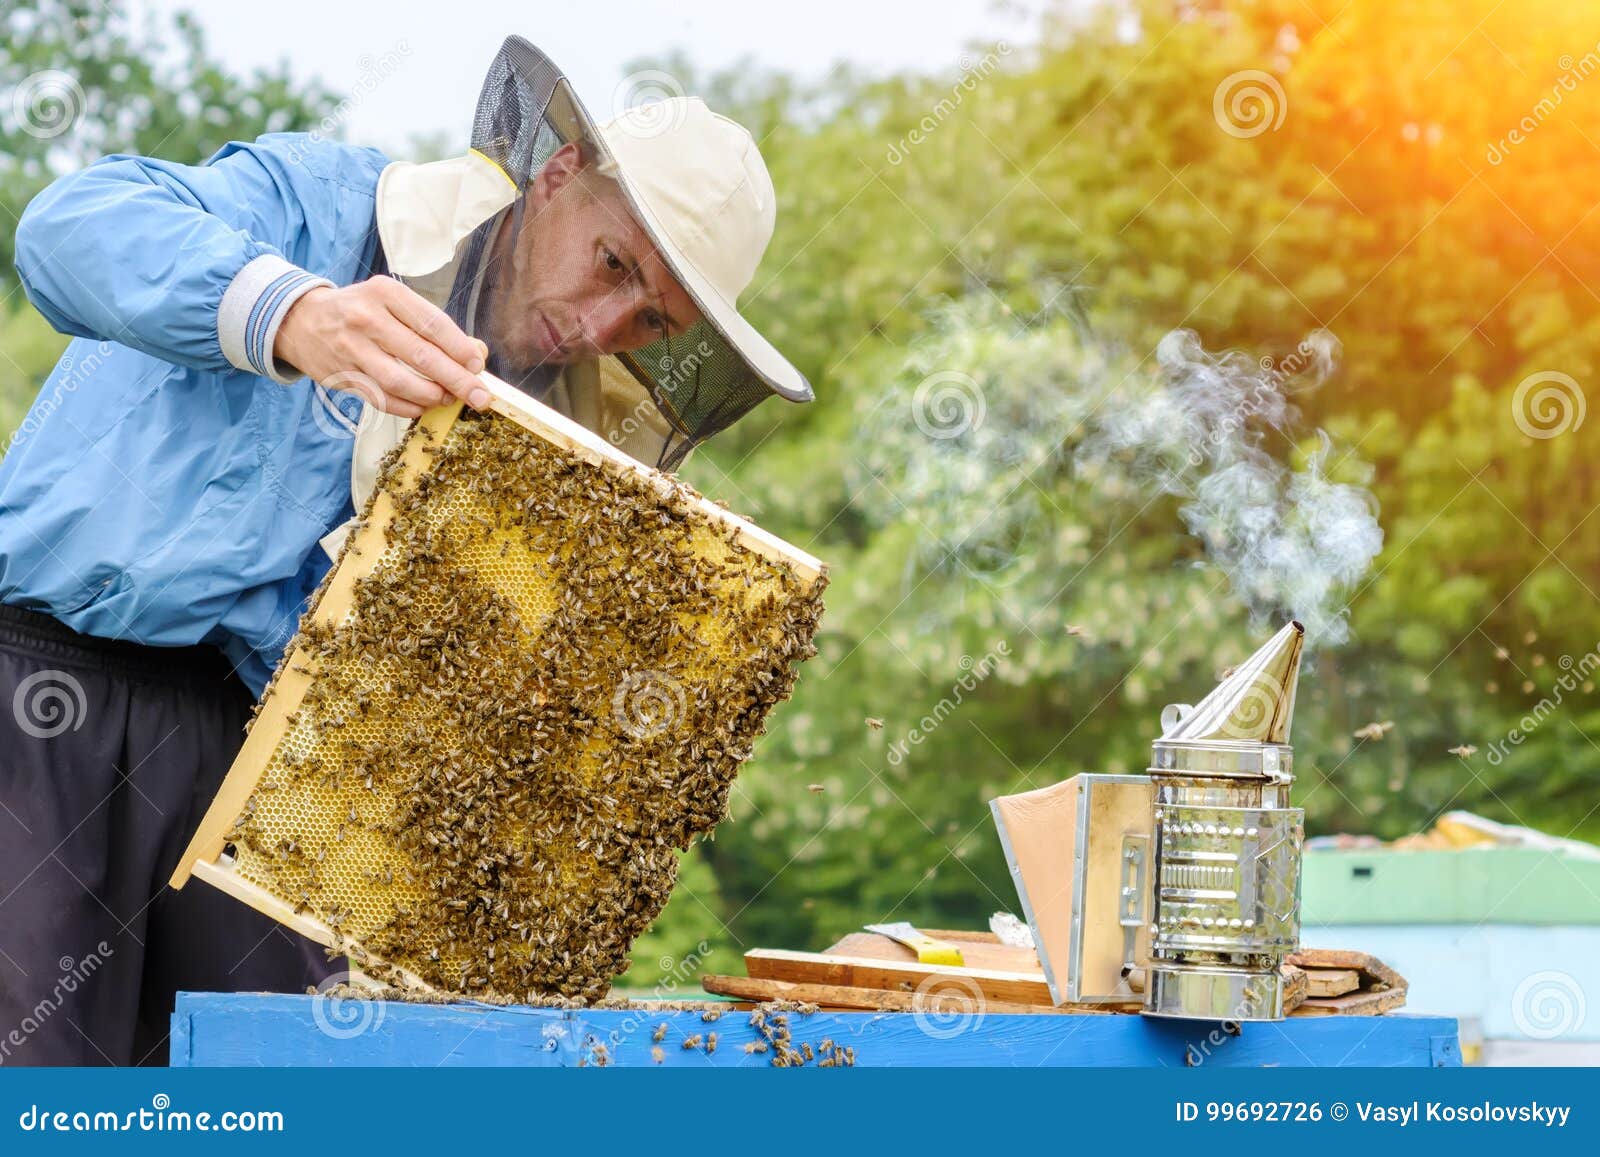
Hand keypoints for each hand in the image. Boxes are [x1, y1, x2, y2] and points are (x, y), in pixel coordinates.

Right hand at [274, 277, 490, 416]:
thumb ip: (431, 325)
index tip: (478, 365)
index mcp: (385, 293)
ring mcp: (351, 349)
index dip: (460, 348)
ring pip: (400, 382)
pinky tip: (424, 407)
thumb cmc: (360, 310)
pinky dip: (408, 408)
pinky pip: (382, 399)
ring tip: (449, 398)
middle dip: (457, 380)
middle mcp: (366, 319)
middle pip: (421, 356)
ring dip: (432, 396)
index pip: (432, 323)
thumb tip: (475, 353)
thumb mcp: (392, 303)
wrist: (300, 320)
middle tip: (480, 396)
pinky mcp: (343, 375)